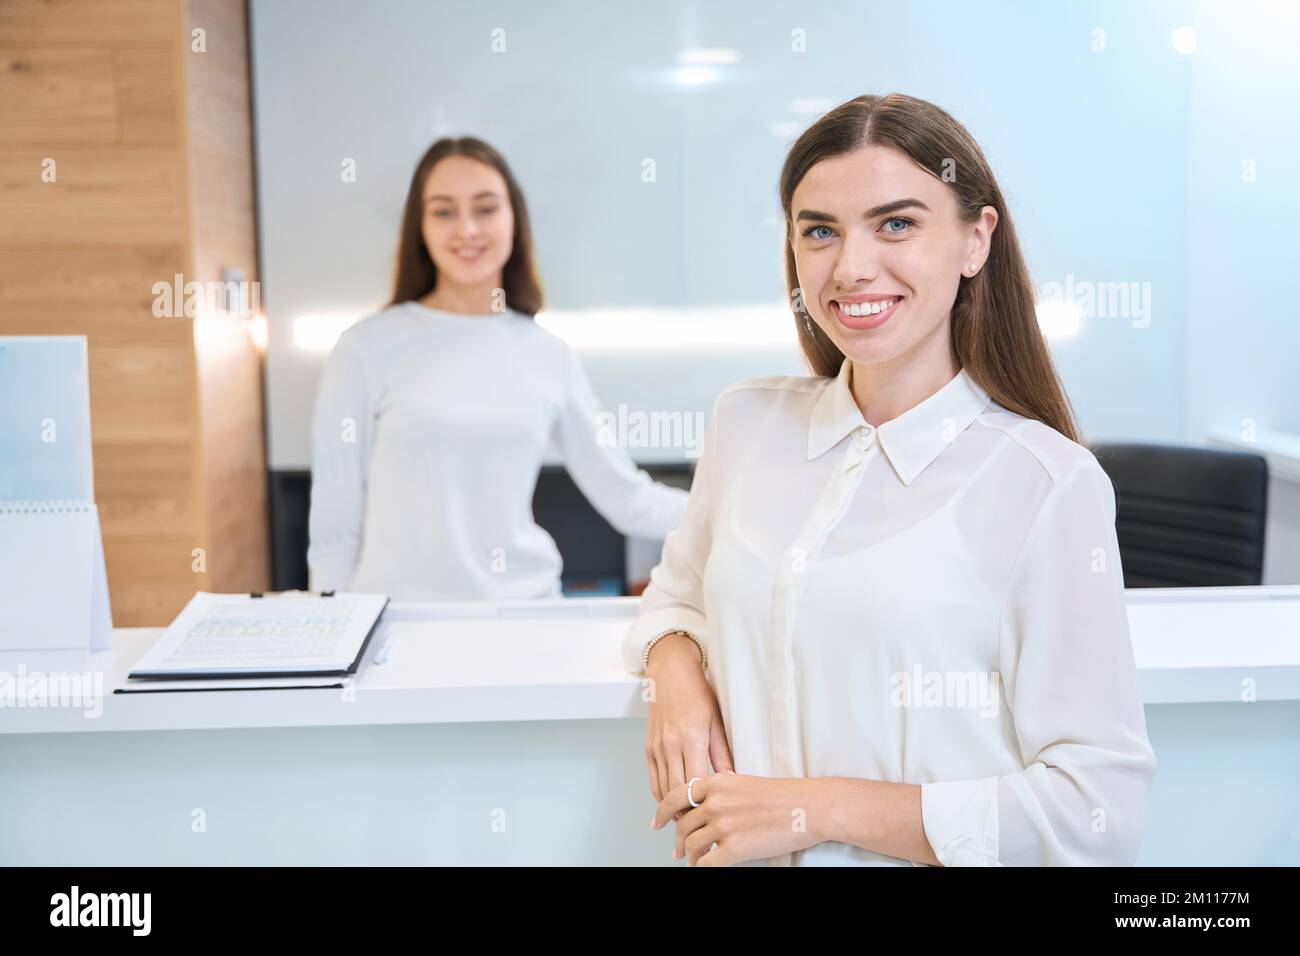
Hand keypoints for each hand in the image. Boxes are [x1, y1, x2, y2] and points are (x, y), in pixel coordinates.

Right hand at [643, 636, 732, 816]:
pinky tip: (671, 803)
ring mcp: (657, 747)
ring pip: (663, 790)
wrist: (670, 671)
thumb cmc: (697, 691)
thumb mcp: (717, 719)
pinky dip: (661, 796)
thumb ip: (722, 752)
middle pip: (677, 792)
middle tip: (702, 828)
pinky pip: (653, 780)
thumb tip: (730, 779)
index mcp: (691, 738)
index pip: (696, 784)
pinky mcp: (648, 747)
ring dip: (674, 808)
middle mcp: (670, 745)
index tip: (714, 817)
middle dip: (689, 813)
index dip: (704, 805)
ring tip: (688, 821)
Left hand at [652, 773, 825, 865]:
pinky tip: (703, 868)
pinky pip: (706, 862)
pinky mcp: (735, 847)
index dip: (663, 812)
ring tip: (692, 861)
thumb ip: (720, 791)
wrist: (807, 806)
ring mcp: (723, 825)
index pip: (676, 796)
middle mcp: (715, 802)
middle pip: (683, 824)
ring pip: (692, 845)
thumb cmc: (782, 795)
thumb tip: (705, 804)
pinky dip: (701, 867)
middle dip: (678, 840)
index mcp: (716, 783)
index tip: (657, 822)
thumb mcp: (743, 782)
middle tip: (677, 849)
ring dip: (690, 856)